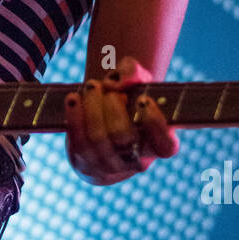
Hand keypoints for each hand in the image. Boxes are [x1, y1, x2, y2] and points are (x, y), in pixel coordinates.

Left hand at [64, 56, 178, 185]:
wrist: (106, 119)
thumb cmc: (129, 100)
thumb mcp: (138, 81)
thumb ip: (133, 73)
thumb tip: (116, 83)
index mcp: (159, 144)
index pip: (165, 145)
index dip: (154, 124)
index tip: (143, 99)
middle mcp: (137, 160)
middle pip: (123, 137)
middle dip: (112, 108)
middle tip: (107, 88)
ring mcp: (111, 167)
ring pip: (97, 139)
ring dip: (91, 108)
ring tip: (90, 86)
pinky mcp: (87, 165)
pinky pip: (78, 143)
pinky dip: (75, 118)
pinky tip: (73, 99)